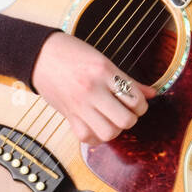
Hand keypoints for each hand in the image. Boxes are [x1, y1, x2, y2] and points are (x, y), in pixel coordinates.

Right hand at [30, 30, 156, 145]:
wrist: (40, 54)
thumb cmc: (73, 53)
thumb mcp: (104, 60)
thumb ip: (128, 80)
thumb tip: (151, 93)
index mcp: (104, 71)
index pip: (135, 98)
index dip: (142, 105)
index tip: (137, 103)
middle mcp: (92, 89)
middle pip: (125, 120)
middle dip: (131, 119)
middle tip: (127, 111)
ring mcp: (79, 105)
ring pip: (108, 133)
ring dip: (115, 129)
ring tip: (112, 119)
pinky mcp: (68, 115)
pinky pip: (87, 138)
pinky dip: (96, 136)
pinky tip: (97, 125)